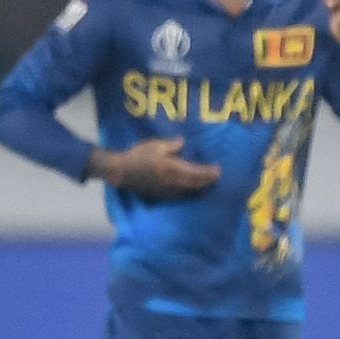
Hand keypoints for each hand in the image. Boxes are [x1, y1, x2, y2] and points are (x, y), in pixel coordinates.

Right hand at [92, 137, 219, 199]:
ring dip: (199, 188)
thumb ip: (172, 145)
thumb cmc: (138, 156)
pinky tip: (191, 190)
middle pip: (195, 184)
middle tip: (216, 177)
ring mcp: (167, 191)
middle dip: (207, 181)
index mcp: (173, 169)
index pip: (196, 172)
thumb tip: (183, 143)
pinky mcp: (161, 195)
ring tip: (207, 184)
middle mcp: (173, 182)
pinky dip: (188, 192)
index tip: (218, 170)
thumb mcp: (155, 145)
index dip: (209, 172)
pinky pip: (179, 195)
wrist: (121, 171)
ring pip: (188, 191)